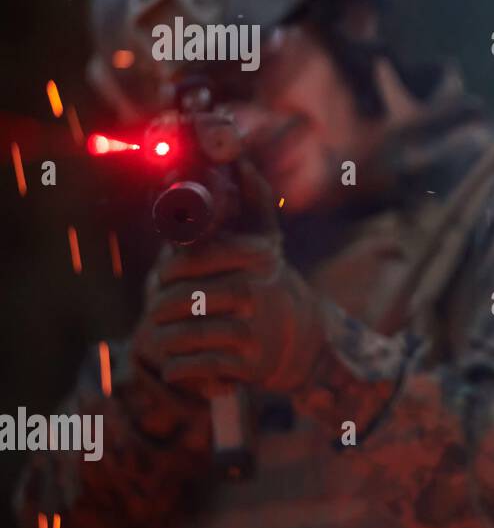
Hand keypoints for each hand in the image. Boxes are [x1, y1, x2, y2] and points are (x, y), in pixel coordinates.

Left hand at [131, 160, 326, 398]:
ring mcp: (254, 330)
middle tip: (156, 312)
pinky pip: (197, 366)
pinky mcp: (250, 365)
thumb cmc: (269, 285)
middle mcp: (256, 292)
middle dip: (161, 308)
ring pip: (185, 334)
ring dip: (165, 340)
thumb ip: (252, 203)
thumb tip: (241, 160)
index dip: (171, 270)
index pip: (193, 260)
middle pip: (182, 299)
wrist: (303, 342)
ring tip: (162, 338)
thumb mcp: (266, 244)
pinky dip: (180, 368)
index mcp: (256, 259)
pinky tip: (177, 363)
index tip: (165, 278)